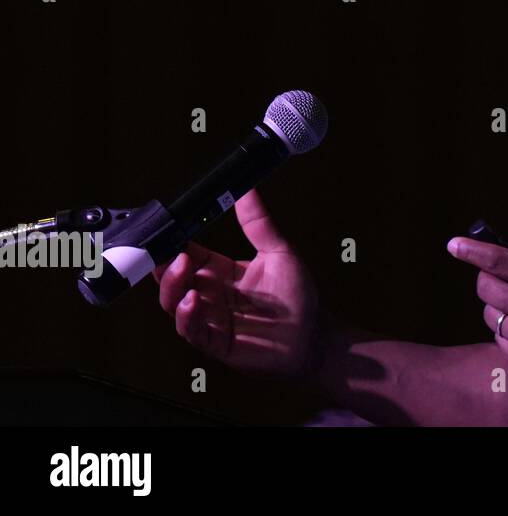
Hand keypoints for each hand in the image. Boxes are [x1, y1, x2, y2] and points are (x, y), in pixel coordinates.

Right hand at [153, 187, 323, 379]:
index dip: (176, 245)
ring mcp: (211, 319)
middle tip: (173, 252)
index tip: (170, 231)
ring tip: (182, 269)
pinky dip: (186, 316)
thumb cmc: (298, 297)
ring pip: (174, 304)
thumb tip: (247, 191)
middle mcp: (212, 295)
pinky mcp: (216, 342)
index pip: (189, 256)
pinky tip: (192, 300)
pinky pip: (191, 331)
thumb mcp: (279, 253)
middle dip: (166, 266)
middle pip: (175, 280)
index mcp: (222, 272)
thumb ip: (259, 224)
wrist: (314, 335)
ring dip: (172, 287)